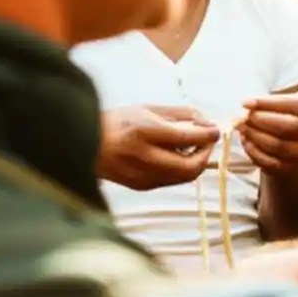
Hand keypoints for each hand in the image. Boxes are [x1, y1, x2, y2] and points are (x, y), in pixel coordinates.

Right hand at [97, 105, 220, 189]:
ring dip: (196, 162)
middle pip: (191, 166)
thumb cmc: (117, 122)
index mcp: (144, 132)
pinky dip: (182, 169)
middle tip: (207, 141)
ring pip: (185, 177)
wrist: (81, 143)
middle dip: (206, 154)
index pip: (188, 137)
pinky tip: (176, 157)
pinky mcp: (141, 186)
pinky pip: (172, 180)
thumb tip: (208, 123)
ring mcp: (142, 176)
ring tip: (193, 147)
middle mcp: (144, 158)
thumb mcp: (149, 110)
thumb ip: (181, 115)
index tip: (216, 129)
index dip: (208, 134)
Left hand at [239, 93, 297, 178]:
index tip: (246, 103)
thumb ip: (267, 104)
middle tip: (244, 118)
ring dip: (255, 136)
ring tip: (243, 129)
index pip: (291, 105)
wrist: (292, 146)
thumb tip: (248, 106)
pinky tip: (247, 142)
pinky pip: (270, 161)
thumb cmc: (283, 119)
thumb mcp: (280, 106)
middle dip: (262, 121)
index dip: (267, 104)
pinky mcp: (290, 167)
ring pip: (278, 145)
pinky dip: (254, 152)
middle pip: (289, 126)